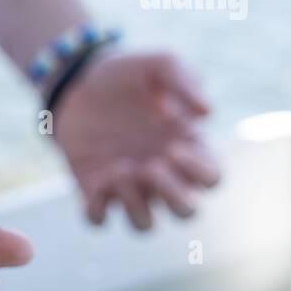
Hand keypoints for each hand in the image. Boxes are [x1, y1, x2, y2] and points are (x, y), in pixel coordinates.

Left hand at [53, 50, 220, 229]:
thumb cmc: (128, 73)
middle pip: (186, 213)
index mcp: (187, 147)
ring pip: (144, 225)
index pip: (212, 179)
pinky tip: (97, 180)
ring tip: (121, 169)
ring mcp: (128, 185)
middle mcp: (162, 174)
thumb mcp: (160, 65)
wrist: (78, 79)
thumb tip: (206, 112)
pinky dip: (98, 210)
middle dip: (174, 198)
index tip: (174, 147)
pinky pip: (98, 220)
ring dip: (136, 207)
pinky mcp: (94, 187)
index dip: (200, 173)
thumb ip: (186, 82)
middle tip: (152, 166)